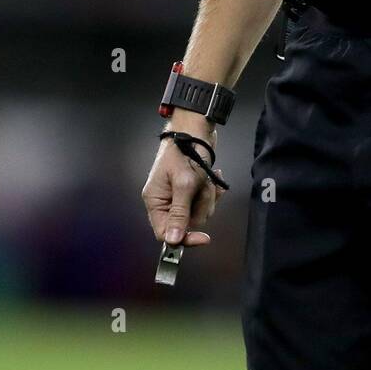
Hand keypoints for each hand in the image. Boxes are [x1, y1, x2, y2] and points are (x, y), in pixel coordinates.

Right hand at [141, 115, 224, 247]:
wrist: (196, 128)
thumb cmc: (185, 151)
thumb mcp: (184, 184)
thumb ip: (179, 213)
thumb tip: (172, 241)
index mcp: (155, 201)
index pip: (165, 233)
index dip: (183, 239)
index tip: (204, 238)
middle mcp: (166, 201)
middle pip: (186, 223)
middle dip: (200, 207)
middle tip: (203, 188)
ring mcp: (180, 195)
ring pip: (199, 212)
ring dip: (208, 196)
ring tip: (207, 179)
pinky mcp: (193, 189)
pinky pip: (206, 201)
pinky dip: (213, 191)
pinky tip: (215, 178)